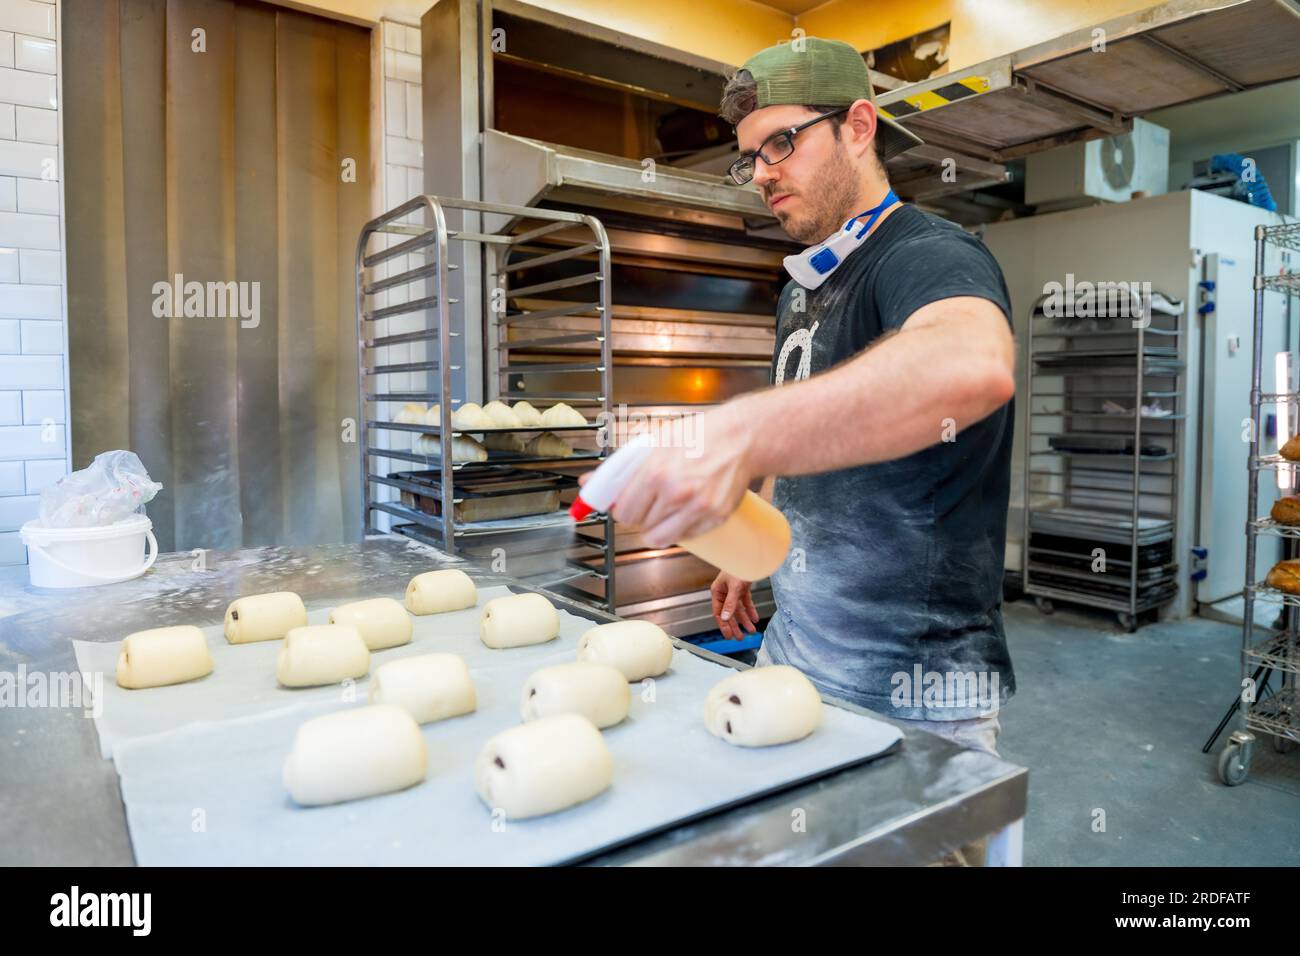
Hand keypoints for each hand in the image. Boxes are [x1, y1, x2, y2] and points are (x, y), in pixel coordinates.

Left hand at [608, 405, 755, 548]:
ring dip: (658, 526)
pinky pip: (685, 537)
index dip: (623, 509)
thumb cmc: (698, 435)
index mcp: (655, 472)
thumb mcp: (654, 442)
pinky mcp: (715, 517)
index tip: (628, 505)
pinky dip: (681, 529)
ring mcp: (697, 508)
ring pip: (660, 538)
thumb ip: (620, 466)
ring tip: (667, 507)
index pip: (624, 513)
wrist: (739, 437)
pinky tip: (686, 510)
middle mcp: (675, 493)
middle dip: (641, 515)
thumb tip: (589, 482)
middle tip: (650, 501)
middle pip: (640, 526)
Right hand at [711, 571, 759, 639]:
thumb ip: (730, 603)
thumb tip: (725, 618)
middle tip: (739, 638)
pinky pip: (746, 602)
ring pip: (738, 609)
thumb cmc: (738, 566)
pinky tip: (755, 619)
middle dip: (735, 626)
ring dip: (745, 620)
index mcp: (717, 591)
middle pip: (729, 613)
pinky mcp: (743, 588)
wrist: (749, 554)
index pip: (719, 613)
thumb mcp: (735, 587)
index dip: (724, 625)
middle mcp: (724, 592)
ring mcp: (734, 590)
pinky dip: (750, 610)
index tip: (729, 636)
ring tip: (751, 631)